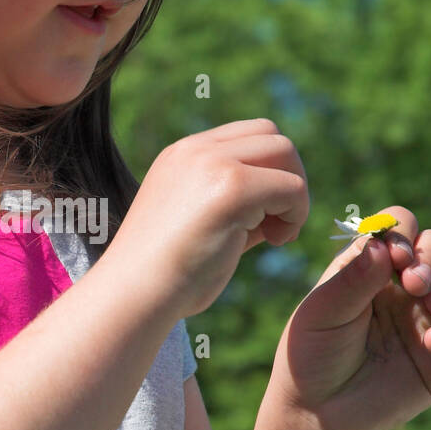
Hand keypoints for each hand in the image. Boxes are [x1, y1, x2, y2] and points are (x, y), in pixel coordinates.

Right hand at [102, 117, 309, 320]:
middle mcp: (195, 150)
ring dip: (294, 194)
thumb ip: (236, 203)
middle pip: (271, 135)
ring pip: (285, 152)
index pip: (247, 136)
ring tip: (275, 234)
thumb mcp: (197, 222)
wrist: (134, 294)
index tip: (262, 216)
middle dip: (288, 176)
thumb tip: (284, 202)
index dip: (268, 171)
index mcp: (183, 155)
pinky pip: (292, 187)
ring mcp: (212, 164)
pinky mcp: (231, 188)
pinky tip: (274, 242)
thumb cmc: (165, 275)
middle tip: (277, 224)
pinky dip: (296, 215)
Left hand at [262, 206, 430, 429]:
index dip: (402, 232)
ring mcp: (427, 322)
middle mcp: (405, 289)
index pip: (400, 228)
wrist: (316, 412)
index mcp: (373, 268)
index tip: (393, 255)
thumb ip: (353, 278)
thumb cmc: (312, 354)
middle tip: (414, 282)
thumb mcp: (322, 312)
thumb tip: (384, 245)